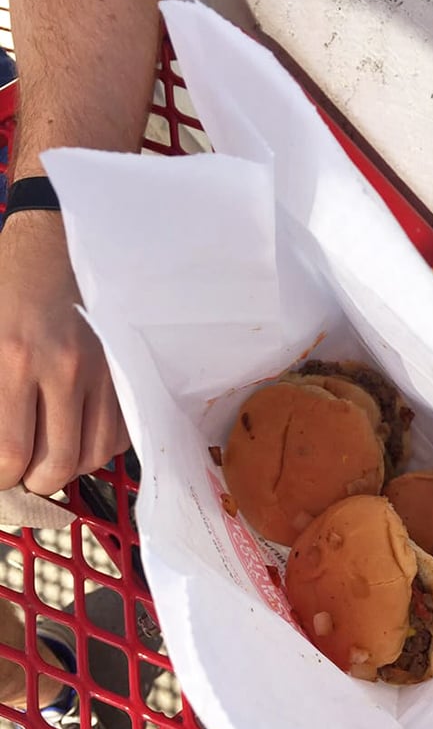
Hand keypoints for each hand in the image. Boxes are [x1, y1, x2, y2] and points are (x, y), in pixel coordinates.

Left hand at [0, 211, 128, 495]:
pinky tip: (78, 433)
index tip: (0, 473)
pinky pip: (120, 434)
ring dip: (69, 467)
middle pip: (58, 466)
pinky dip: (98, 446)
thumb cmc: (6, 291)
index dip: (2, 479)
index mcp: (12, 359)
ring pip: (93, 456)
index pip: (10, 453)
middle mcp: (62, 370)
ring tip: (49, 455)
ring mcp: (101, 372)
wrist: (54, 247)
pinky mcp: (125, 373)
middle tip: (22, 473)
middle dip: (35, 482)